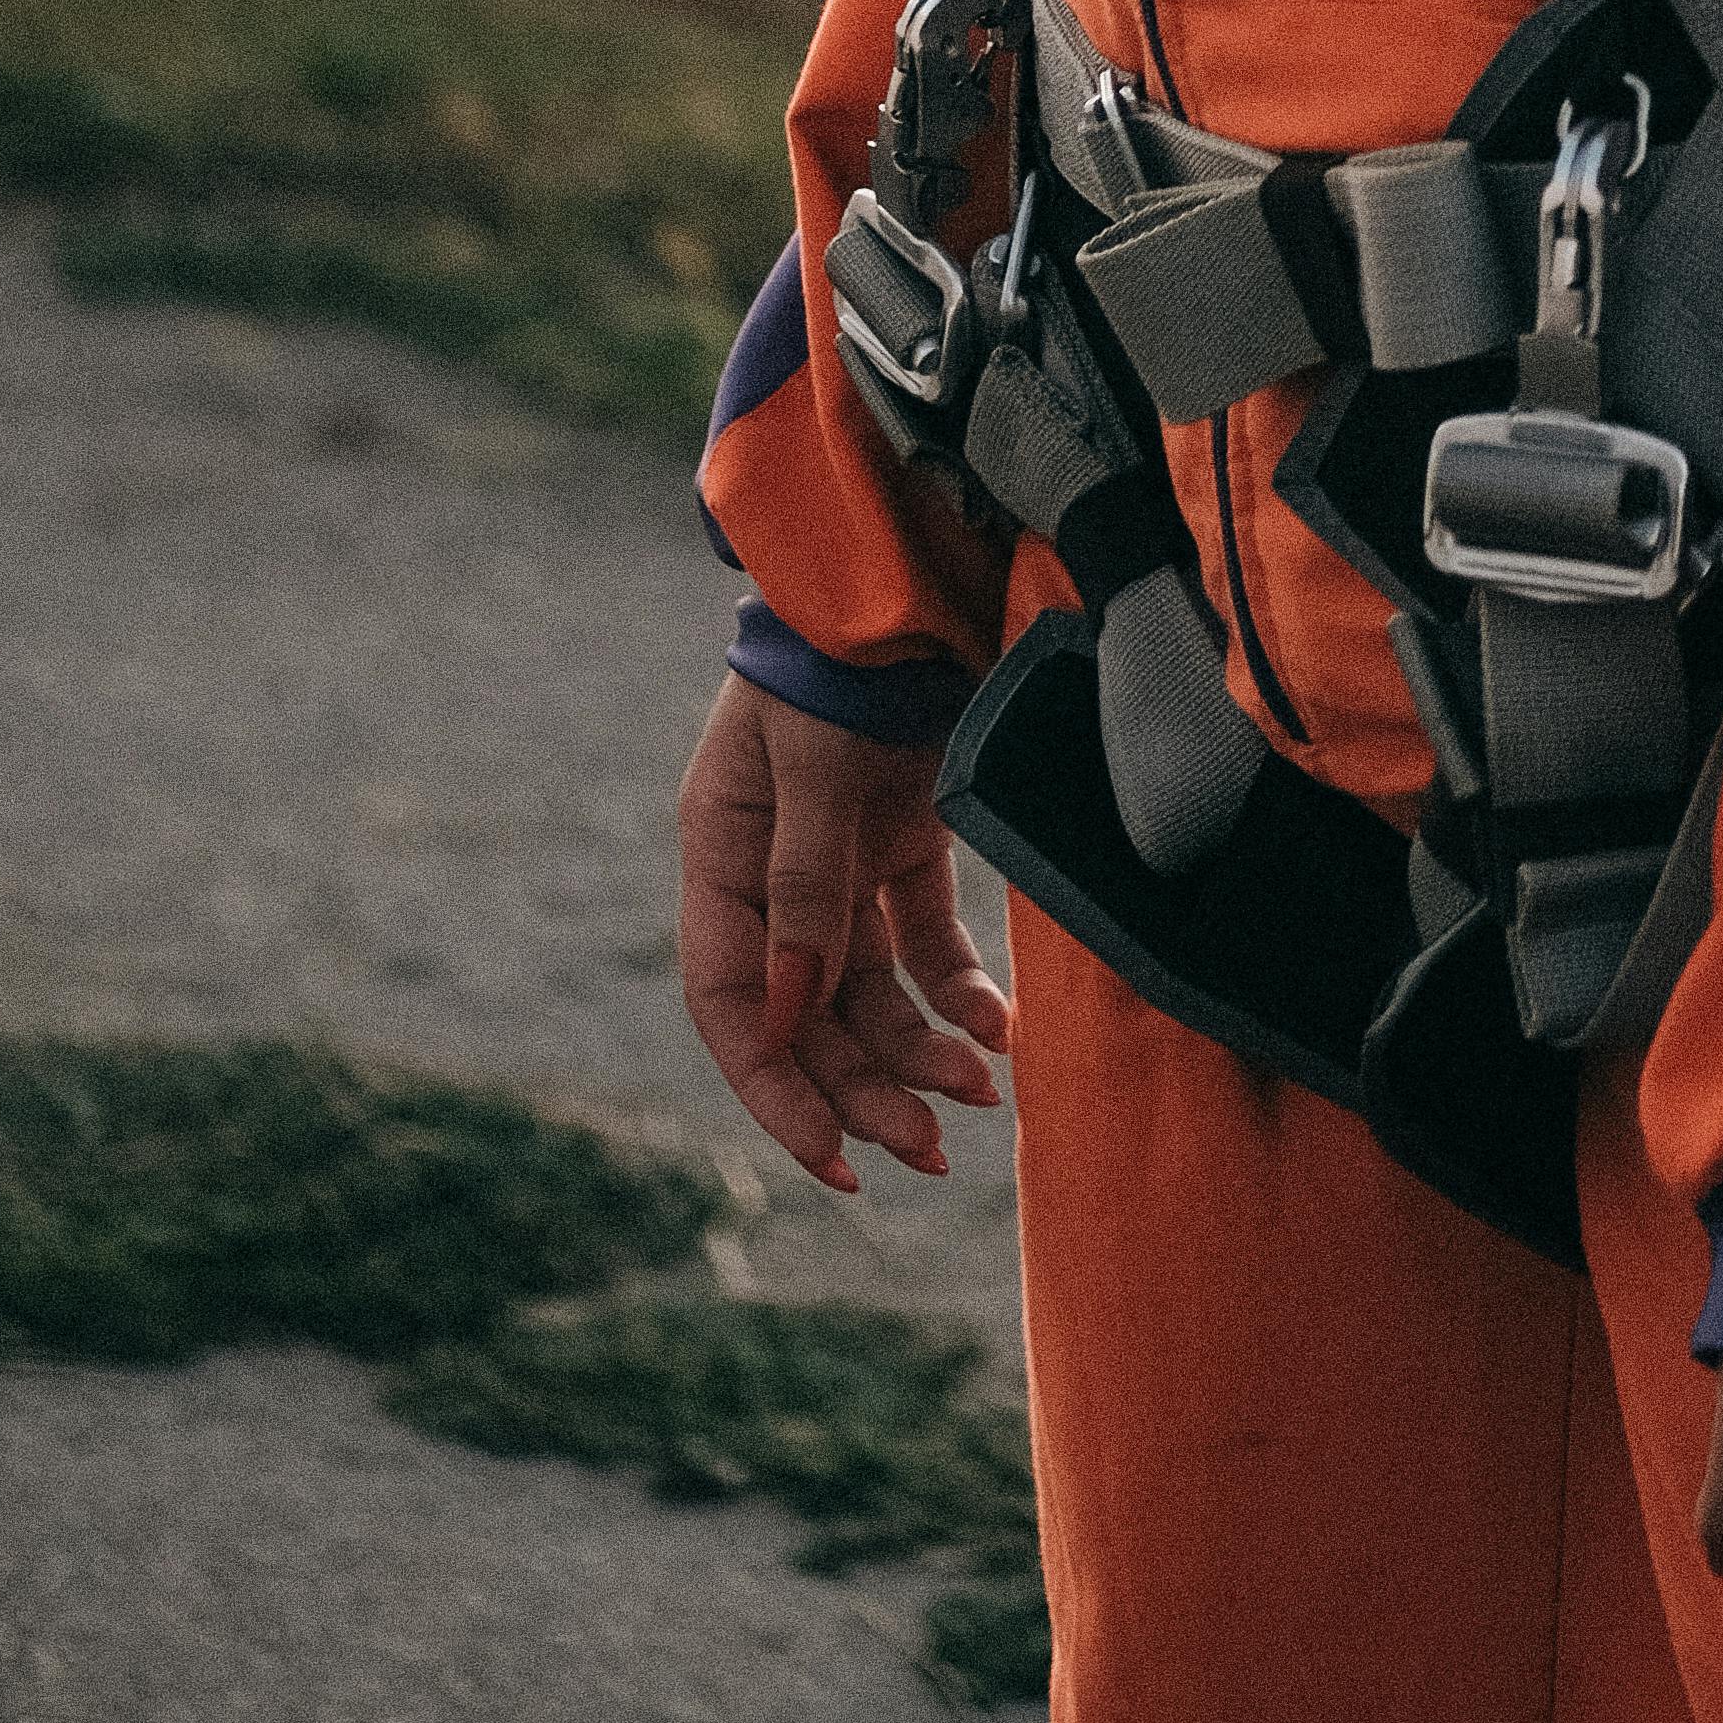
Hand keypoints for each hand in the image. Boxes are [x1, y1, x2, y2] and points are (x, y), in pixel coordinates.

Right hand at [677, 672, 1011, 1196]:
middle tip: (930, 1150)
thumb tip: (791, 1009)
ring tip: (979, 1093)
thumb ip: (806, 882)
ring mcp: (841, 860)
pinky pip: (927, 944)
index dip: (777, 1090)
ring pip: (871, 994)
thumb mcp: (813, 760)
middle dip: (863, 1090)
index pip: (733, 1005)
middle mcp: (773, 872)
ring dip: (916, 1051)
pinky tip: (1002, 1028)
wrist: (916, 562)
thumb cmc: (843, 650)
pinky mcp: (906, 841)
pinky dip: (960, 991)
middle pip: (809, 1016)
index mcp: (720, 855)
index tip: (834, 1160)